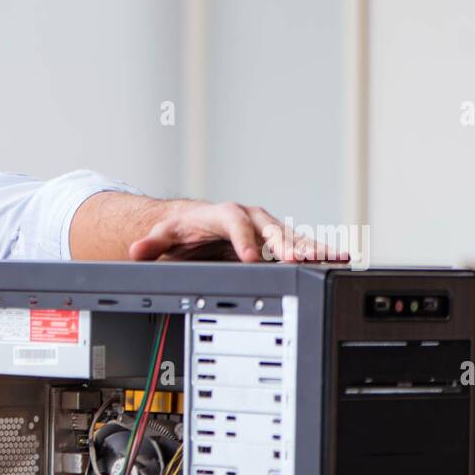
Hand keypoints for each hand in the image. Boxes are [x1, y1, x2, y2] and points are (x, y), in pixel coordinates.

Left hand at [127, 199, 349, 263]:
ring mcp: (265, 228)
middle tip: (303, 259)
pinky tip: (338, 260)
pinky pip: (299, 246)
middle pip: (271, 228)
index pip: (235, 223)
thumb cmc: (182, 229)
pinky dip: (318, 252)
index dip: (243, 239)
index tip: (251, 258)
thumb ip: (151, 244)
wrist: (196, 223)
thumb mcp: (163, 236)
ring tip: (335, 258)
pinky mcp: (274, 241)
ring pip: (291, 236)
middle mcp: (249, 218)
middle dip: (287, 244)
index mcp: (223, 214)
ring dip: (312, 247)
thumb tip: (135, 250)